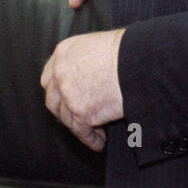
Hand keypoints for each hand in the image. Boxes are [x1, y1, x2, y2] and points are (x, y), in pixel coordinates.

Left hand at [40, 28, 125, 150]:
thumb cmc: (127, 50)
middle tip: (78, 118)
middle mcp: (60, 73)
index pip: (49, 77)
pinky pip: (82, 131)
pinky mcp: (81, 112)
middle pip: (53, 100)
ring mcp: (68, 94)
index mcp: (64, 53)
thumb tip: (90, 76)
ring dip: (80, 127)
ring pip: (67, 119)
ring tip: (95, 132)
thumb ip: (85, 61)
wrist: (137, 61)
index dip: (58, 92)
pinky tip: (99, 142)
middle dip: (64, 112)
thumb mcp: (98, 45)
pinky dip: (91, 139)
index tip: (65, 100)